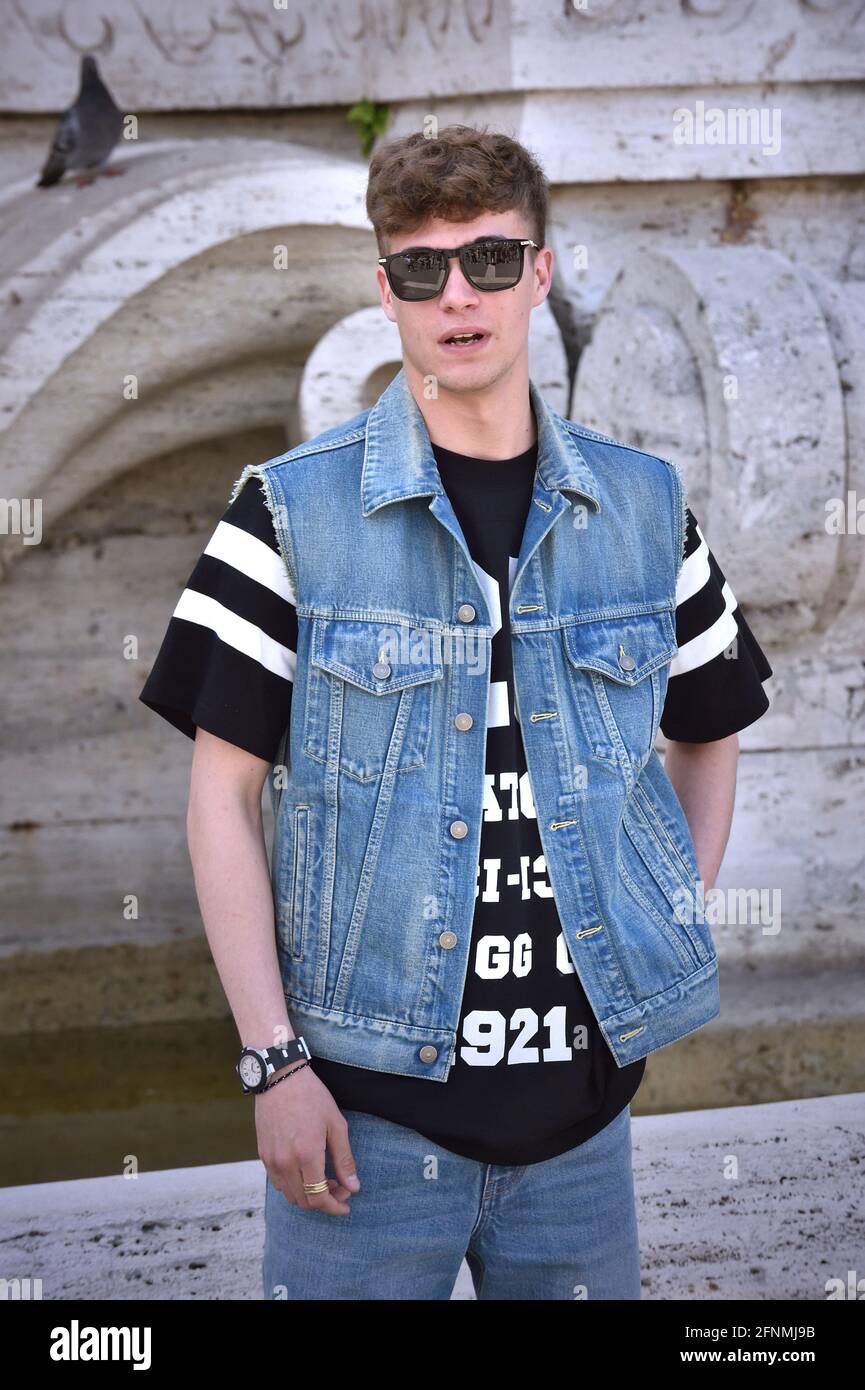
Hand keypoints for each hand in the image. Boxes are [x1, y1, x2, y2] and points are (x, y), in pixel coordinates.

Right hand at [255, 1065, 360, 1215]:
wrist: (279, 1077)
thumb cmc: (312, 1097)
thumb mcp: (336, 1124)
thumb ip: (344, 1159)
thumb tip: (354, 1187)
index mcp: (307, 1155)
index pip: (318, 1198)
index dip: (334, 1207)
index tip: (346, 1205)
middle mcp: (286, 1162)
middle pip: (304, 1201)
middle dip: (324, 1201)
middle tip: (340, 1188)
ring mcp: (271, 1160)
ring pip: (289, 1195)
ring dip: (308, 1195)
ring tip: (324, 1180)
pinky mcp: (263, 1154)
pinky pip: (277, 1182)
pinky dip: (293, 1186)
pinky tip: (306, 1172)